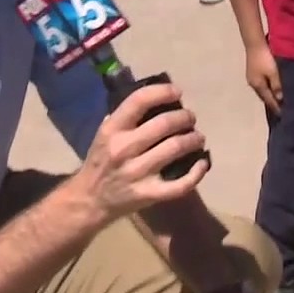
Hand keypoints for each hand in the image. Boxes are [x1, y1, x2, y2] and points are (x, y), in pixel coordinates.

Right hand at [71, 82, 208, 221]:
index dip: (163, 92)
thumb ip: (125, 116)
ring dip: (194, 139)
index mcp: (112, 130)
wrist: (90, 200)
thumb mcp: (104, 134)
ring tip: (198, 137)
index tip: (177, 92)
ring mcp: (137, 173)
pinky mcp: (149, 194)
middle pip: (164, 124)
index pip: (139, 101)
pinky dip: (197, 172)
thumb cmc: (101, 161)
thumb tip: (156, 96)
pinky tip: (203, 163)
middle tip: (191, 118)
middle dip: (185, 117)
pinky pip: (180, 184)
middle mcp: (123, 149)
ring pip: (175, 148)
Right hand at [245, 44, 282, 114]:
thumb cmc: (265, 58)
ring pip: (262, 90)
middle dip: (272, 102)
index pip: (268, 100)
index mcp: (258, 85)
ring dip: (269, 95)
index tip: (283, 114)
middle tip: (281, 108)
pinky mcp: (253, 71)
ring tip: (277, 100)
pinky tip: (272, 87)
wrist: (255, 43)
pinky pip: (261, 84)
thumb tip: (279, 99)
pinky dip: (267, 87)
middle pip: (264, 96)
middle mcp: (253, 83)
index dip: (276, 107)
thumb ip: (277, 86)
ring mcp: (252, 77)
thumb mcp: (274, 72)